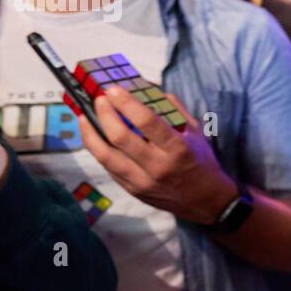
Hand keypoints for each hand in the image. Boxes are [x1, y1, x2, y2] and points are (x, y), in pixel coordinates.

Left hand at [75, 85, 234, 223]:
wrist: (206, 201)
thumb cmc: (200, 163)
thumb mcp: (195, 132)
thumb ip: (173, 109)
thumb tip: (149, 88)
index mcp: (177, 148)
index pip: (146, 121)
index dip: (126, 103)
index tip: (114, 90)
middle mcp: (158, 166)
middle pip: (120, 137)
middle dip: (105, 114)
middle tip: (100, 100)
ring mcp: (143, 181)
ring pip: (106, 155)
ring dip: (91, 133)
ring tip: (84, 117)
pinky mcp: (133, 190)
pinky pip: (109, 167)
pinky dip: (99, 150)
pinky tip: (94, 137)